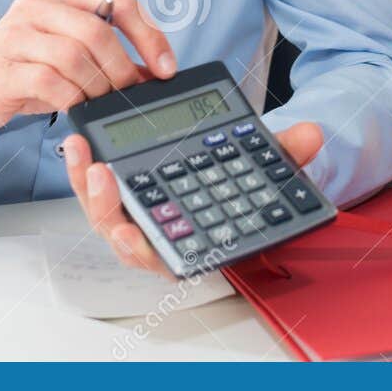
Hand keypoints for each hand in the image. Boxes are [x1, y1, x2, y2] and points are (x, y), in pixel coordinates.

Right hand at [0, 0, 174, 143]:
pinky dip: (72, 99)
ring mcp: (15, 34)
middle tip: (130, 95)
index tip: (167, 68)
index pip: (119, 3)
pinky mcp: (1, 68)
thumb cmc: (22, 70)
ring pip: (75, 56)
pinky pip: (49, 81)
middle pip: (98, 31)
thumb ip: (110, 58)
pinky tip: (76, 109)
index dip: (150, 37)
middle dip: (123, 68)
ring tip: (102, 104)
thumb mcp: (69, 56)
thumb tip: (158, 74)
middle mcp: (36, 5)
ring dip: (98, 87)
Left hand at [63, 122, 325, 276]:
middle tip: (101, 175)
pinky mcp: (119, 189)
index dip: (138, 248)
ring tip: (84, 152)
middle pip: (118, 234)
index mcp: (189, 244)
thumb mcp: (270, 170)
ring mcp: (134, 213)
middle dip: (104, 207)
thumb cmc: (248, 183)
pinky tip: (81, 143)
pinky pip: (94, 187)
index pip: (158, 256)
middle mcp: (157, 236)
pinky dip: (83, 168)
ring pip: (100, 210)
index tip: (126, 232)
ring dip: (85, 183)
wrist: (236, 172)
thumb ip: (287, 154)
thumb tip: (310, 135)